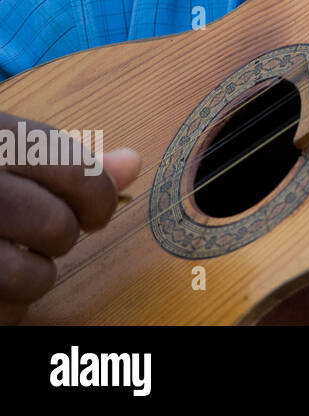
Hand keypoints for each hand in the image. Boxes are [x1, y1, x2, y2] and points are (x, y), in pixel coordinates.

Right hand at [0, 112, 139, 323]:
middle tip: (40, 232)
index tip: (95, 210)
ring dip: (35, 278)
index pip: (74, 171)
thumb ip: (59, 158)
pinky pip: (2, 311)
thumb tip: (133, 164)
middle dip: (60, 237)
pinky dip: (8, 307)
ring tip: (11, 260)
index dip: (98, 197)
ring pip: (30, 278)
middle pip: (54, 227)